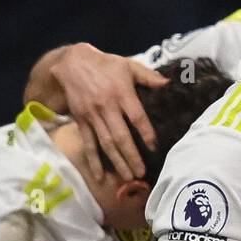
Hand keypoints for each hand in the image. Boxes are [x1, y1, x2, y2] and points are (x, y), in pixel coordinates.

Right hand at [51, 44, 167, 182]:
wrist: (72, 63)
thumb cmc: (106, 65)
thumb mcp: (129, 65)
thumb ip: (148, 76)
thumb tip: (169, 84)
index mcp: (122, 93)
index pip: (136, 117)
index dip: (146, 133)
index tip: (154, 147)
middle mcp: (107, 107)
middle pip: (120, 136)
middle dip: (131, 156)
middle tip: (141, 173)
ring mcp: (93, 116)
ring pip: (105, 143)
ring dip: (116, 162)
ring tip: (128, 178)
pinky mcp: (81, 121)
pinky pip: (88, 144)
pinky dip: (93, 161)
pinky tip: (99, 176)